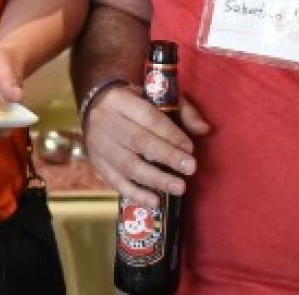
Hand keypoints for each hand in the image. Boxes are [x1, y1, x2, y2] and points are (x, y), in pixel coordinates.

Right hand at [80, 85, 208, 209]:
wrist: (94, 107)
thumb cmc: (133, 103)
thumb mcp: (155, 97)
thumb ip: (182, 111)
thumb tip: (205, 129)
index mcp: (120, 100)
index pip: (148, 117)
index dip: (170, 133)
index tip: (190, 148)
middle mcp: (106, 121)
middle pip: (138, 141)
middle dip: (167, 156)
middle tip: (191, 169)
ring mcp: (99, 145)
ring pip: (128, 165)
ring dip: (156, 179)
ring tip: (180, 188)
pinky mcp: (97, 164)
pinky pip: (116, 182)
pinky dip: (136, 194)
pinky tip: (155, 202)